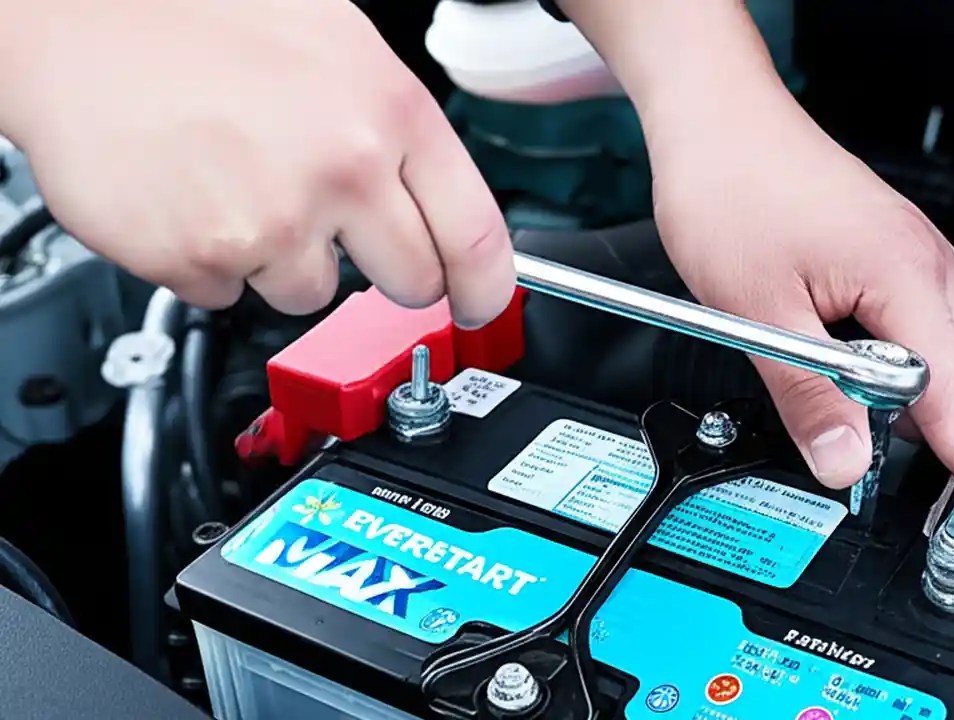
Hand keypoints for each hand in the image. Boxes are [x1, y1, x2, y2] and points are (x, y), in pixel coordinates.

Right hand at [0, 0, 512, 323]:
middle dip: (387, 270)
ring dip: (286, 259)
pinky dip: (215, 262)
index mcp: (386, 111)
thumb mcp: (336, 45)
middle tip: (342, 230)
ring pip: (313, 293)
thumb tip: (434, 202)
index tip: (481, 307)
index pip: (477, 233)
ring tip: (242, 184)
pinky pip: (232, 295)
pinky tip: (197, 198)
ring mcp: (270, 222)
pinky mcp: (200, 260)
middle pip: (409, 282)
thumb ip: (391, 128)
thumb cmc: (199, 17)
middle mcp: (340, 171)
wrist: (73, 20)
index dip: (487, 287)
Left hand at [647, 87, 953, 491]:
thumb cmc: (732, 191)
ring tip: (946, 432)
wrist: (718, 120)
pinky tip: (910, 370)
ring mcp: (922, 250)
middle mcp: (930, 260)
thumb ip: (807, 395)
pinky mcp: (900, 246)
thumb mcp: (756, 312)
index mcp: (905, 276)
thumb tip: (843, 461)